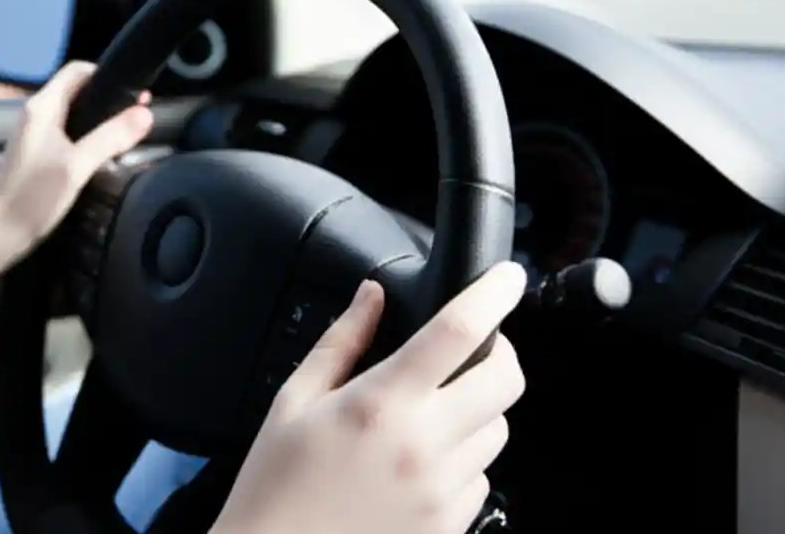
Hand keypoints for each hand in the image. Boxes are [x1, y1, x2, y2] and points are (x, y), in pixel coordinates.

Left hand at [0, 61, 153, 252]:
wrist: (0, 232)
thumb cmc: (33, 198)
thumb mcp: (78, 166)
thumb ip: (111, 137)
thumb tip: (145, 114)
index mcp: (42, 108)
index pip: (78, 71)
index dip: (108, 76)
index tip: (134, 95)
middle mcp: (35, 114)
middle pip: (78, 91)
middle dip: (108, 100)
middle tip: (135, 118)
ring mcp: (34, 133)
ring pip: (73, 113)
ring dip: (99, 120)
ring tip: (123, 137)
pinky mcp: (36, 152)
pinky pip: (66, 133)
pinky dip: (86, 137)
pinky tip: (100, 157)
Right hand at [213, 262, 527, 533]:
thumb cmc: (276, 486)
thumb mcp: (293, 401)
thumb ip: (341, 342)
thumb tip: (372, 296)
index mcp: (380, 403)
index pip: (459, 331)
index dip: (494, 294)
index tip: (508, 276)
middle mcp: (422, 445)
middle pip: (506, 379)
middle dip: (499, 354)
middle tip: (469, 351)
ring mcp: (442, 490)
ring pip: (499, 429)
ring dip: (478, 411)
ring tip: (429, 418)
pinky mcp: (449, 524)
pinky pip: (483, 478)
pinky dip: (464, 461)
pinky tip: (421, 464)